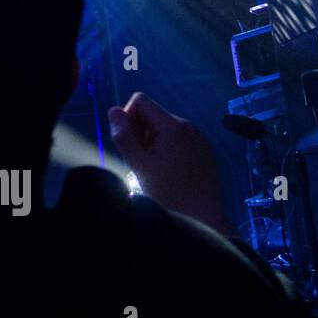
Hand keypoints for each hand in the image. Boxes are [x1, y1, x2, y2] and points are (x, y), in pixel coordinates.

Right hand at [107, 93, 230, 236]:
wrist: (204, 216)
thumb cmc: (169, 193)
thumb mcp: (140, 166)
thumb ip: (124, 137)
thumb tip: (113, 111)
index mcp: (172, 126)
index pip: (140, 100)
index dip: (128, 118)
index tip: (131, 144)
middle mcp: (187, 125)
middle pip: (152, 113)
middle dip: (140, 131)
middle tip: (142, 160)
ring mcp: (198, 136)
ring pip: (164, 126)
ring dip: (152, 141)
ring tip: (155, 167)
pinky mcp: (203, 148)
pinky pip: (177, 137)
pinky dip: (167, 147)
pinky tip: (170, 170)